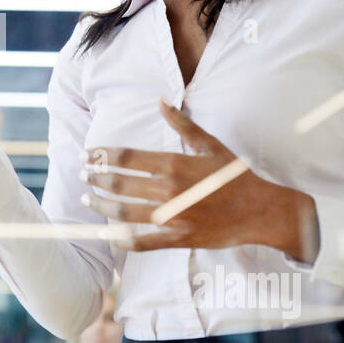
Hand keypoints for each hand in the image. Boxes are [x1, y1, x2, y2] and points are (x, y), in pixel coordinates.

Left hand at [79, 98, 318, 260]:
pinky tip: (107, 233)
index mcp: (175, 164)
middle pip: (119, 183)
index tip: (86, 155)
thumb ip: (182, 124)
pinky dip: (121, 239)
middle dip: (95, 177)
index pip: (126, 157)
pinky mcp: (178, 239)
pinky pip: (142, 242)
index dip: (101, 155)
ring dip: (100, 204)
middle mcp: (169, 190)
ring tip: (87, 198)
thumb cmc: (236, 176)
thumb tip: (161, 100)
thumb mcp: (211, 145)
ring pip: (124, 212)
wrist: (261, 211)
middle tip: (82, 174)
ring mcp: (172, 217)